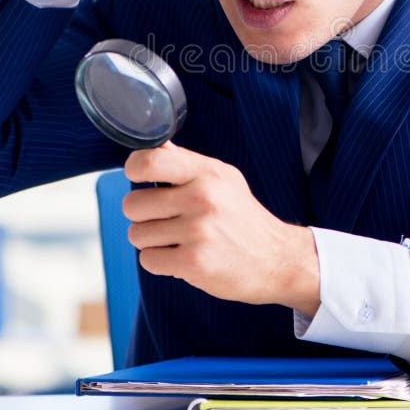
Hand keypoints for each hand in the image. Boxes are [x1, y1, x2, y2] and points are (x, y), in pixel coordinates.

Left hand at [122, 142, 320, 314]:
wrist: (277, 259)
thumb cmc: (243, 217)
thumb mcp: (223, 179)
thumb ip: (186, 163)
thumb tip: (155, 147)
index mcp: (207, 172)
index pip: (148, 162)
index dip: (134, 169)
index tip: (140, 178)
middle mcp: (202, 197)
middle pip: (133, 204)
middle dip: (142, 215)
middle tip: (165, 218)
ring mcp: (198, 231)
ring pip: (137, 234)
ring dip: (152, 241)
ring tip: (179, 239)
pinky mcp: (194, 262)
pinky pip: (148, 260)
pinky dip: (161, 262)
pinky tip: (184, 256)